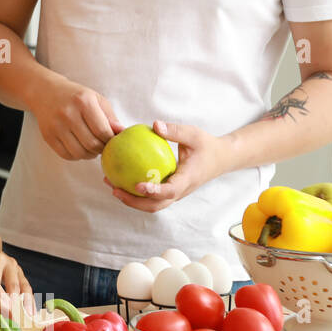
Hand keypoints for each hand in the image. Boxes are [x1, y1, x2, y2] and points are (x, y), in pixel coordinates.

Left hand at [0, 244, 35, 316]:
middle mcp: (7, 263)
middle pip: (11, 287)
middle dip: (11, 306)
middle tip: (11, 322)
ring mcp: (16, 267)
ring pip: (22, 288)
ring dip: (24, 304)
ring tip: (25, 319)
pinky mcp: (20, 272)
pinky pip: (27, 287)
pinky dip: (29, 301)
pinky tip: (30, 314)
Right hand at [32, 79, 122, 160]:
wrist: (45, 92)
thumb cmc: (75, 96)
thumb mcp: (96, 99)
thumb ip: (110, 117)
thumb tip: (122, 133)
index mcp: (83, 102)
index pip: (103, 131)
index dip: (111, 140)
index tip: (113, 141)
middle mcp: (68, 114)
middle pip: (92, 144)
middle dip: (101, 149)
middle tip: (103, 145)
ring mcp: (56, 126)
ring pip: (79, 153)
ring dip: (90, 154)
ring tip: (92, 148)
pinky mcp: (47, 136)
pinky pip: (66, 155)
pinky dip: (76, 156)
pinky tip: (79, 147)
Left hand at [106, 120, 229, 212]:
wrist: (221, 159)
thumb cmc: (206, 145)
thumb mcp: (194, 134)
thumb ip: (175, 131)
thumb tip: (155, 125)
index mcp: (188, 179)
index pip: (170, 191)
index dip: (153, 191)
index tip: (137, 185)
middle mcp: (180, 191)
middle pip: (156, 205)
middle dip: (133, 201)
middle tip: (114, 189)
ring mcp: (175, 193)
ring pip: (152, 204)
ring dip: (131, 199)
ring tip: (111, 185)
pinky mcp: (170, 191)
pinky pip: (151, 197)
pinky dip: (135, 192)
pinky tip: (119, 178)